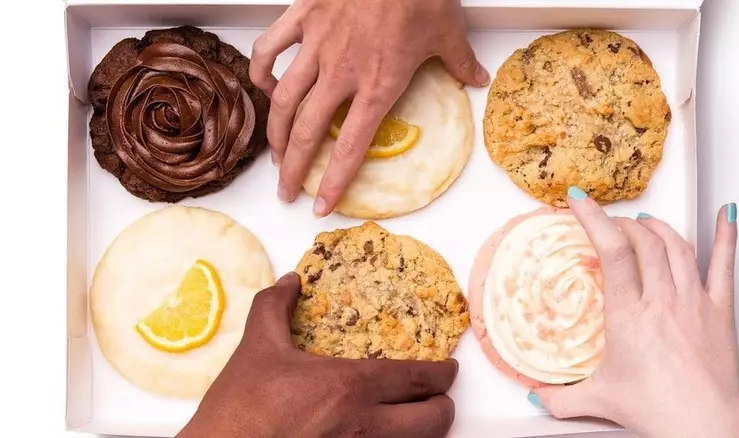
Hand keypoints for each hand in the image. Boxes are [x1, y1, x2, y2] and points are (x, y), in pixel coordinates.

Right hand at [178, 273, 458, 437]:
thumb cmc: (240, 409)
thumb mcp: (257, 349)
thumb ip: (275, 307)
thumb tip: (289, 281)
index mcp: (349, 387)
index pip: (417, 379)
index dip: (442, 373)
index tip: (447, 369)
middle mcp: (365, 427)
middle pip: (435, 419)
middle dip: (443, 405)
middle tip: (436, 395)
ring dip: (425, 430)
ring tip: (414, 418)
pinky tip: (383, 436)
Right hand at [250, 0, 488, 217]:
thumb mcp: (449, 31)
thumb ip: (460, 62)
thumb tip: (476, 78)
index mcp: (378, 84)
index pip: (351, 145)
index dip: (334, 180)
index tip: (320, 205)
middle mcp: (343, 72)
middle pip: (307, 132)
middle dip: (293, 167)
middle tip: (285, 190)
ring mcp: (318, 44)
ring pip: (284, 98)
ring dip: (275, 131)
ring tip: (274, 154)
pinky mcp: (304, 16)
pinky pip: (272, 47)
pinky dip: (262, 69)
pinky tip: (264, 86)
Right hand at [530, 189, 738, 437]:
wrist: (705, 425)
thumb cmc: (658, 409)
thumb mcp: (600, 399)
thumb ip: (562, 398)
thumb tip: (537, 396)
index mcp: (629, 315)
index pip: (612, 252)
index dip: (594, 219)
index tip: (579, 200)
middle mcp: (662, 301)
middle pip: (644, 242)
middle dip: (622, 224)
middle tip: (607, 223)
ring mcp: (693, 301)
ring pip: (677, 247)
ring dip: (657, 227)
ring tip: (643, 222)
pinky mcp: (718, 309)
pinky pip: (724, 265)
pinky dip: (725, 237)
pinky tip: (725, 217)